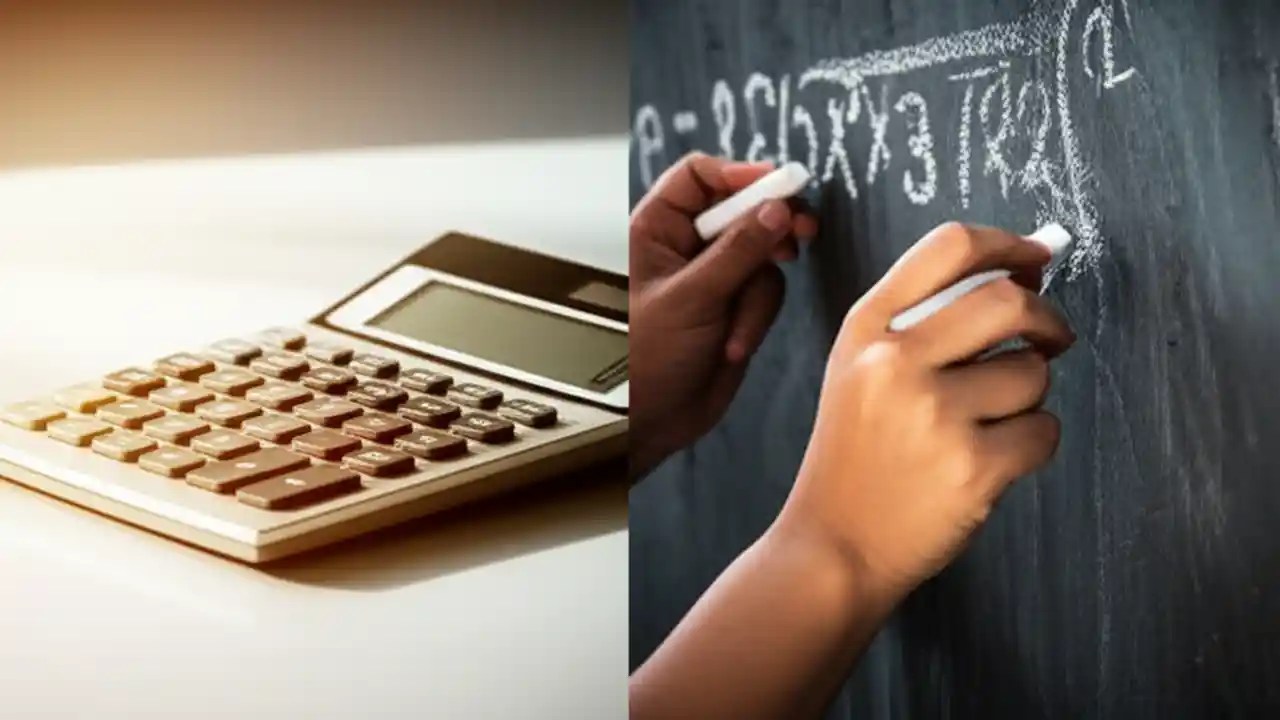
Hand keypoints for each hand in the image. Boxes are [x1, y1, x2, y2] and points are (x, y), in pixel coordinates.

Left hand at [629, 152, 816, 477]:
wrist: (651, 420)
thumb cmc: (645, 358)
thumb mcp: (690, 298)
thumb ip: (737, 251)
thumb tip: (776, 209)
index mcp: (656, 229)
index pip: (698, 176)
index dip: (738, 174)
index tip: (776, 185)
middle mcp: (686, 245)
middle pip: (741, 209)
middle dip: (770, 227)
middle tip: (803, 232)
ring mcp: (714, 275)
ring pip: (762, 255)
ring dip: (757, 294)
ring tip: (737, 328)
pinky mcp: (736, 305)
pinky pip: (766, 291)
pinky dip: (757, 317)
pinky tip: (734, 345)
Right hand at [778, 222, 1074, 602]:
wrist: (832, 545)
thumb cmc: (855, 457)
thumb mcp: (858, 370)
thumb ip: (921, 321)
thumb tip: (1023, 274)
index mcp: (866, 329)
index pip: (949, 247)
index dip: (1008, 245)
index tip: (1035, 257)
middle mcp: (896, 362)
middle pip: (1007, 299)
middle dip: (1046, 318)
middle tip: (1049, 340)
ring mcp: (934, 414)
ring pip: (1033, 373)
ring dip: (1030, 396)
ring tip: (990, 424)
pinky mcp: (972, 466)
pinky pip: (1044, 431)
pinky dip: (1033, 444)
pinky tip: (992, 461)